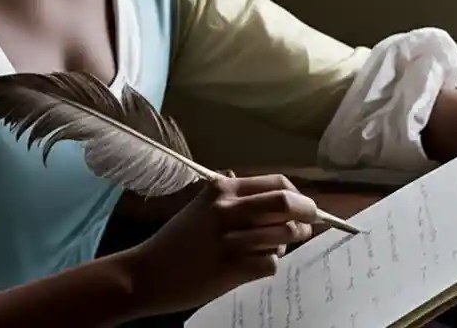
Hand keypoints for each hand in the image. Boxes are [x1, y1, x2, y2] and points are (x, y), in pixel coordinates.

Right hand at [123, 174, 316, 314]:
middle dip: (308, 215)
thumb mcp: (203, 206)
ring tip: (272, 247)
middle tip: (308, 224)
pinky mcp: (234, 268)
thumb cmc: (178, 240)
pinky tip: (252, 265)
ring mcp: (232, 240)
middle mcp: (228, 210)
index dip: (298, 195)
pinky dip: (269, 265)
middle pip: (288, 205)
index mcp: (222, 189)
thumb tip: (282, 198)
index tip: (303, 206)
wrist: (148, 273)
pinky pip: (272, 263)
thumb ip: (237, 198)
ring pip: (285, 235)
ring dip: (287, 243)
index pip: (277, 183)